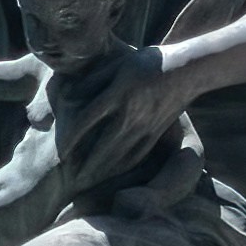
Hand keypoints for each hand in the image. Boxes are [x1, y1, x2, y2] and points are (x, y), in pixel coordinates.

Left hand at [53, 45, 189, 187]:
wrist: (185, 70)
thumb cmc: (146, 63)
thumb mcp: (117, 63)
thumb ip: (93, 79)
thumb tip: (68, 96)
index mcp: (118, 92)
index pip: (87, 119)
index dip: (71, 136)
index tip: (60, 150)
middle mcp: (130, 112)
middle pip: (102, 144)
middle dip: (86, 163)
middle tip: (70, 178)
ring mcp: (145, 126)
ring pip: (120, 154)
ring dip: (102, 170)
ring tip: (86, 181)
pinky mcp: (155, 133)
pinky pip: (137, 154)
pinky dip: (122, 167)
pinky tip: (113, 175)